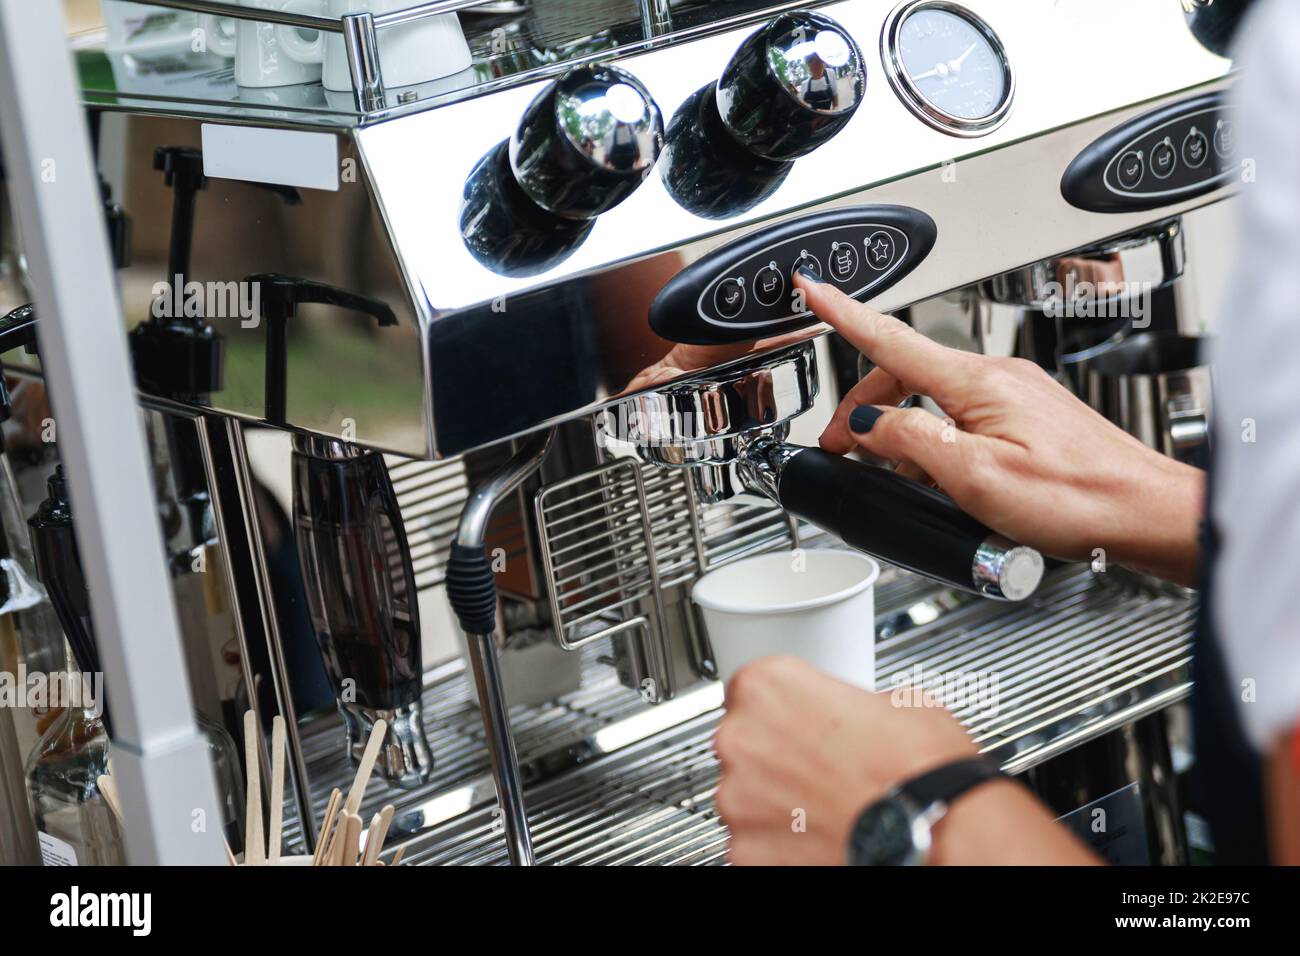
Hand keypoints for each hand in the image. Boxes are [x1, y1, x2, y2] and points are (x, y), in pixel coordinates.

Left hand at [714, 656, 1098, 864]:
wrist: (936, 830)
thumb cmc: (919, 767)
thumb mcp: (896, 699)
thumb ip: (849, 700)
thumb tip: (854, 712)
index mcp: (768, 687)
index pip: (755, 689)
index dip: (787, 709)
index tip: (806, 722)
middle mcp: (741, 740)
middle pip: (746, 742)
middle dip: (779, 756)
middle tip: (825, 768)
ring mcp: (738, 800)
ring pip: (747, 795)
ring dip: (778, 801)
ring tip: (830, 807)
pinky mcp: (746, 851)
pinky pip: (757, 841)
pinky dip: (782, 843)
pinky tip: (824, 835)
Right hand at [794, 273, 1204, 585]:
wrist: (1144, 513)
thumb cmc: (1078, 498)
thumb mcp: (974, 477)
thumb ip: (910, 442)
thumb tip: (869, 425)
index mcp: (978, 382)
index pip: (891, 339)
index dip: (843, 314)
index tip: (811, 290)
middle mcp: (997, 378)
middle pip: (904, 374)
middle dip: (863, 407)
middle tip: (841, 447)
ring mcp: (1014, 395)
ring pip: (933, 398)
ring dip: (898, 429)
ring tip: (884, 472)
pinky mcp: (1027, 418)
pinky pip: (961, 416)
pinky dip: (932, 438)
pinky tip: (931, 475)